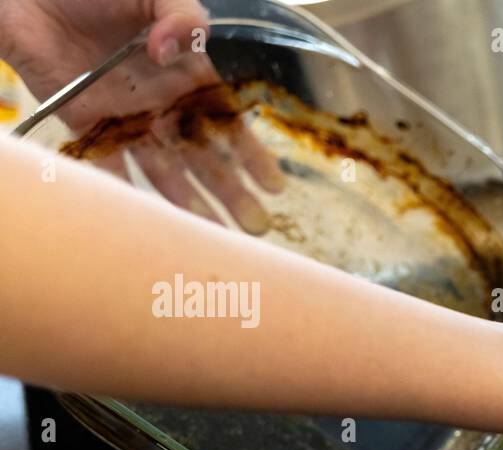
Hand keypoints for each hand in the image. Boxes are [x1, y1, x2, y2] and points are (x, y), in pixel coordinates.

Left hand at [0, 0, 282, 230]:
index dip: (252, 155)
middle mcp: (162, 103)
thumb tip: (173, 50)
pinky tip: (150, 220)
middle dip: (232, 192)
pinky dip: (126, 192)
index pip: (227, 122)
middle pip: (205, 157)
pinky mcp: (88, 123)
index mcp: (187, 74)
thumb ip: (182, 15)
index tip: (273, 186)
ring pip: (166, 170)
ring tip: (212, 233)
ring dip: (190, 203)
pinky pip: (109, 165)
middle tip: (256, 226)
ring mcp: (127, 118)